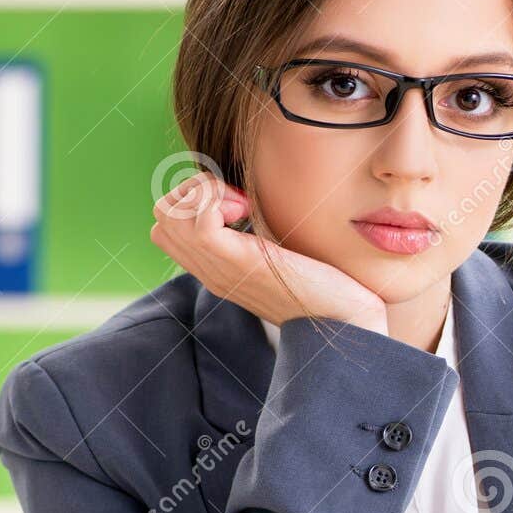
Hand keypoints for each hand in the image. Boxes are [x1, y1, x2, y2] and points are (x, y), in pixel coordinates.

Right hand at [150, 172, 388, 333]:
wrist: (350, 324)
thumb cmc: (329, 286)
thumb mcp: (285, 252)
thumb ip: (263, 232)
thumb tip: (254, 196)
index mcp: (219, 267)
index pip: (169, 224)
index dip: (195, 197)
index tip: (239, 200)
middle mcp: (212, 270)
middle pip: (163, 214)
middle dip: (196, 189)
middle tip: (240, 200)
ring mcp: (221, 269)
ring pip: (169, 214)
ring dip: (205, 192)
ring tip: (243, 205)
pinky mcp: (240, 264)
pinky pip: (199, 222)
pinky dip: (217, 200)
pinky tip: (248, 209)